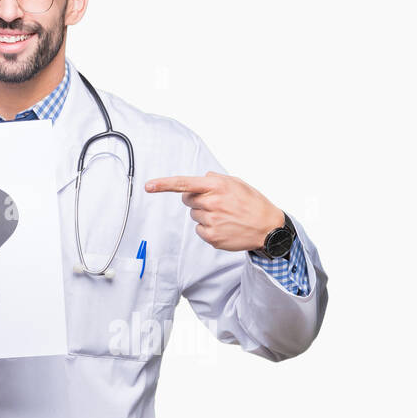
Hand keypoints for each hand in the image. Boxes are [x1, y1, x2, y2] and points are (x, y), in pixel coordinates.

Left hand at [144, 171, 282, 252]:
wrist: (267, 228)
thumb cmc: (252, 203)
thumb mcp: (237, 183)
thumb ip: (216, 179)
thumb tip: (202, 180)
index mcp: (217, 186)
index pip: (184, 183)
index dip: (164, 184)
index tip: (149, 186)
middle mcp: (212, 203)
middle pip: (188, 200)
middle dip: (197, 200)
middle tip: (216, 204)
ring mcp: (211, 221)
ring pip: (195, 215)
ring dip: (205, 215)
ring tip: (225, 216)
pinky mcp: (212, 237)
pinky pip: (200, 230)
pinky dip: (209, 229)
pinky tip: (224, 227)